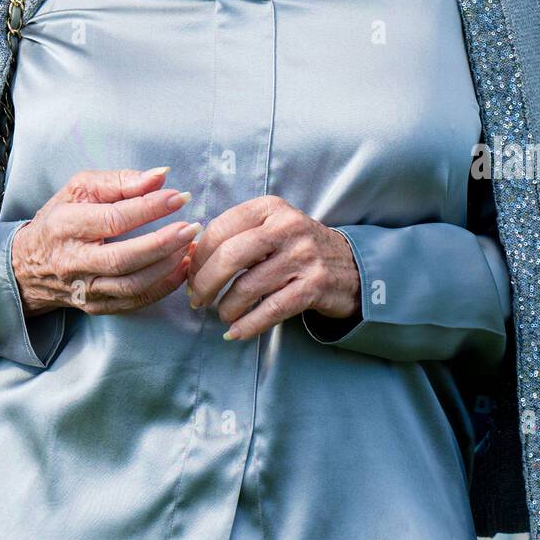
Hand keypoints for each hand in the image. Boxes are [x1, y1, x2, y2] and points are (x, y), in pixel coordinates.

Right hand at [11, 167, 200, 317]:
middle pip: (123, 258)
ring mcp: (84, 289)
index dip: (150, 208)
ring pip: (131, 286)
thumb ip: (120, 180)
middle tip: (192, 227)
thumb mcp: (80, 189)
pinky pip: (134, 302)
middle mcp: (73, 261)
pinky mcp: (95, 307)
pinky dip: (162, 287)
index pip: (113, 219)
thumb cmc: (60, 219)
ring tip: (190, 245)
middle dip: (163, 243)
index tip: (180, 197)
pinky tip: (181, 267)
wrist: (29, 264)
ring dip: (167, 267)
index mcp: (65, 226)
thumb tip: (160, 176)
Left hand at [185, 196, 360, 340]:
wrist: (350, 266)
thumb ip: (236, 235)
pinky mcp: (315, 286)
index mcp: (270, 207)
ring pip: (248, 287)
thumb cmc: (296, 248)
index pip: (220, 228)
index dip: (198, 256)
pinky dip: (248, 325)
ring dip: (226, 307)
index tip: (190, 275)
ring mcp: (303, 256)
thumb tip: (189, 256)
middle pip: (230, 256)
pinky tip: (235, 331)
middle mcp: (287, 227)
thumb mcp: (270, 227)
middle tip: (197, 300)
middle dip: (205, 282)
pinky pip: (271, 310)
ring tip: (221, 314)